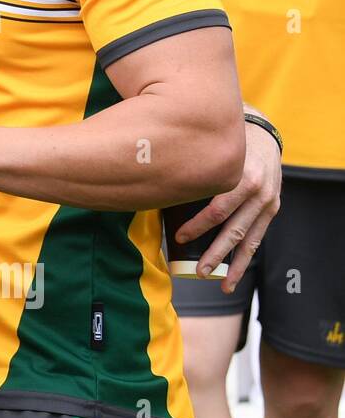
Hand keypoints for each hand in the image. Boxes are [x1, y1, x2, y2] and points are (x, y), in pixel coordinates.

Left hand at [171, 120, 281, 292]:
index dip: (197, 226)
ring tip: (222, 285)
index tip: (178, 238)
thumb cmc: (222, 142)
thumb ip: (186, 164)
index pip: (217, 208)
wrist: (262, 132)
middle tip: (199, 273)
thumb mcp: (208, 149)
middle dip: (216, 254)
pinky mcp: (272, 209)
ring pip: (249, 240)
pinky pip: (257, 238)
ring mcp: (268, 202)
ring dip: (235, 266)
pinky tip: (234, 275)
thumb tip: (146, 181)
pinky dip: (245, 258)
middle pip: (233, 229)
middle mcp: (259, 191)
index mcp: (241, 176)